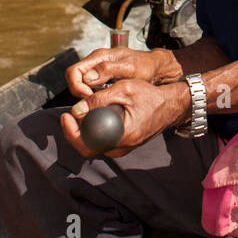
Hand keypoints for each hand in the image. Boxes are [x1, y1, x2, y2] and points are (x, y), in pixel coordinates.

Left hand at [61, 77, 189, 159]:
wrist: (170, 105)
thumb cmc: (150, 96)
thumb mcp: (124, 89)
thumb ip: (99, 99)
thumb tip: (77, 109)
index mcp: (123, 136)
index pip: (87, 144)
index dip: (71, 131)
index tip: (67, 115)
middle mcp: (122, 147)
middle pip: (87, 147)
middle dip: (75, 131)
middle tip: (70, 115)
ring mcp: (123, 148)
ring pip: (94, 145)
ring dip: (84, 130)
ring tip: (81, 112)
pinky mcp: (124, 144)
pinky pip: (103, 142)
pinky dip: (94, 131)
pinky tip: (93, 116)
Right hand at [64, 46, 169, 100]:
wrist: (156, 68)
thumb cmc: (145, 66)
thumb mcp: (130, 68)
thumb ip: (109, 70)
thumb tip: (88, 77)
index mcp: (100, 56)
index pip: (74, 72)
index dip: (78, 87)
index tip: (90, 97)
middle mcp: (96, 62)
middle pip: (74, 79)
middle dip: (80, 93)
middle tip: (94, 102)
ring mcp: (99, 69)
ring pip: (81, 85)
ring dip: (87, 95)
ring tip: (102, 101)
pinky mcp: (103, 78)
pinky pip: (90, 88)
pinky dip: (94, 95)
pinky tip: (106, 100)